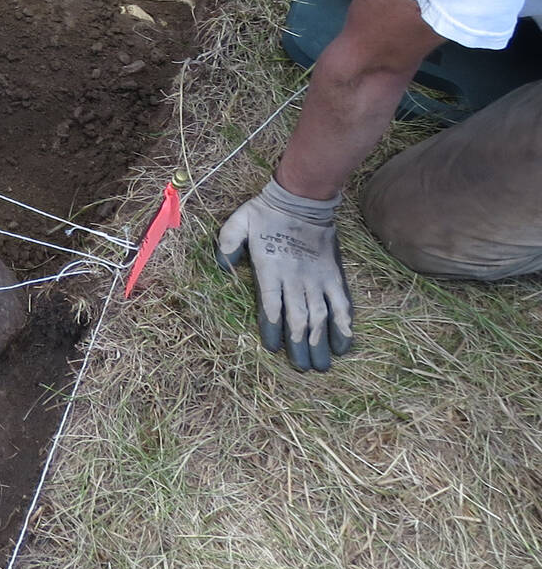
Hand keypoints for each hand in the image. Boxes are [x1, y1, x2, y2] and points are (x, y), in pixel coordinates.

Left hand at [215, 180, 354, 371]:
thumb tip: (221, 265)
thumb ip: (227, 244)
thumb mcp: (237, 223)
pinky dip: (344, 324)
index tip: (273, 349)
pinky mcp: (333, 275)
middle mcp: (295, 279)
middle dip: (299, 346)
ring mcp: (317, 278)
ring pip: (320, 316)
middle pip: (298, 318)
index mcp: (271, 270)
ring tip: (323, 365)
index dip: (272, 329)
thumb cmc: (265, 213)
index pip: (271, 307)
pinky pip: (342, 303)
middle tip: (303, 369)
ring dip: (321, 342)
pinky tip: (346, 342)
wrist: (301, 199)